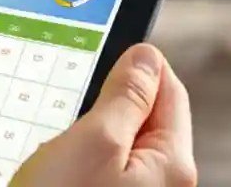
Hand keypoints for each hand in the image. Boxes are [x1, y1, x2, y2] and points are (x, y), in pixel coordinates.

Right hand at [11, 43, 196, 186]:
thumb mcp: (93, 141)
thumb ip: (125, 97)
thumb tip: (146, 58)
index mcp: (172, 164)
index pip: (168, 90)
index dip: (136, 66)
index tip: (101, 58)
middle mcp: (164, 184)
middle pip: (144, 118)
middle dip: (105, 107)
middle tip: (72, 118)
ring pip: (118, 144)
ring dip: (87, 137)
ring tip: (61, 155)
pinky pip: (102, 170)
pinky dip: (79, 161)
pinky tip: (58, 176)